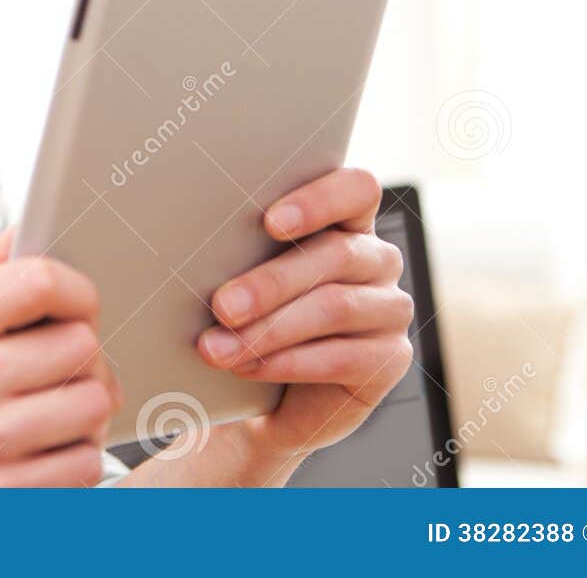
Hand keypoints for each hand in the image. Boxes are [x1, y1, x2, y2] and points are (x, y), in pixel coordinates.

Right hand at [0, 228, 121, 486]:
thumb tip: (17, 236)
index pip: (34, 281)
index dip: (76, 286)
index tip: (79, 302)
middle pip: (78, 342)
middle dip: (84, 354)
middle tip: (66, 367)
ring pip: (93, 401)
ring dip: (87, 408)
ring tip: (59, 411)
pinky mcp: (3, 497)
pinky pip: (84, 462)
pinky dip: (77, 459)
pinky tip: (49, 453)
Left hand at [195, 168, 413, 458]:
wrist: (272, 396)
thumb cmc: (253, 317)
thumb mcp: (246, 277)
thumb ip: (241, 252)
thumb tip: (196, 245)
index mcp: (346, 222)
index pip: (357, 189)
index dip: (319, 201)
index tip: (269, 223)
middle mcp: (377, 259)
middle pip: (336, 255)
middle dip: (271, 282)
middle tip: (222, 306)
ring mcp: (389, 309)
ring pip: (335, 307)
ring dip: (270, 329)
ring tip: (219, 348)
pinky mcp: (390, 359)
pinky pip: (342, 357)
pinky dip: (288, 363)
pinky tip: (250, 368)